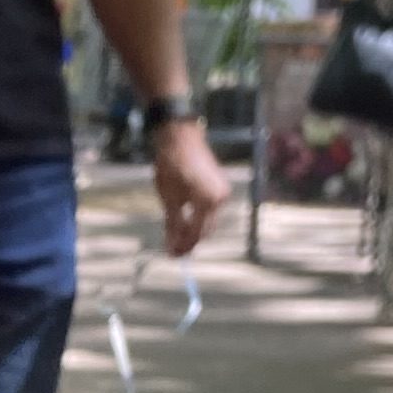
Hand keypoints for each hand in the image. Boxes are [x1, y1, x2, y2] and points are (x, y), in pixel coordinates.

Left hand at [150, 120, 229, 255]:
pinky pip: (211, 210)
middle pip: (206, 230)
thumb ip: (173, 224)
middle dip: (190, 241)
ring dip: (195, 230)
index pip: (196, 233)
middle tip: (173, 251)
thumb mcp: (169, 198)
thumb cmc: (172, 165)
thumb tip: (173, 247)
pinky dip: (200, 217)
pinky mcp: (221, 187)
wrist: (181, 137)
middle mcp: (221, 199)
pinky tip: (186, 221)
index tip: (171, 255)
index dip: (183, 246)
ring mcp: (223, 192)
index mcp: (208, 201)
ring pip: (209, 221)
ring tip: (177, 238)